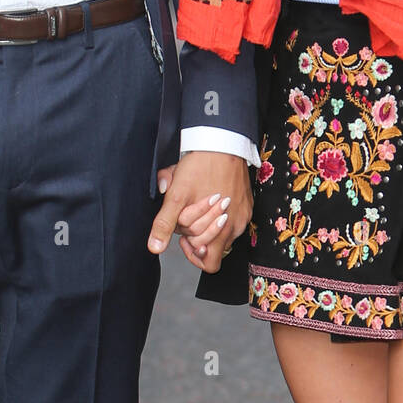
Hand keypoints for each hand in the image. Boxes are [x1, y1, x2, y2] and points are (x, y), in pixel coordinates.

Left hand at [147, 151, 250, 272]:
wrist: (222, 142)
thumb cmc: (199, 167)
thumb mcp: (176, 196)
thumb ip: (165, 224)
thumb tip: (154, 248)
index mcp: (219, 229)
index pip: (207, 260)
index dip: (191, 250)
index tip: (183, 237)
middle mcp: (235, 227)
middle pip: (216, 250)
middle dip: (199, 238)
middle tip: (189, 221)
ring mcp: (243, 216)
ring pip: (224, 236)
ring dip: (209, 228)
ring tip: (200, 210)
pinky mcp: (247, 206)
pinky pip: (234, 222)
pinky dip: (221, 217)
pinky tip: (212, 202)